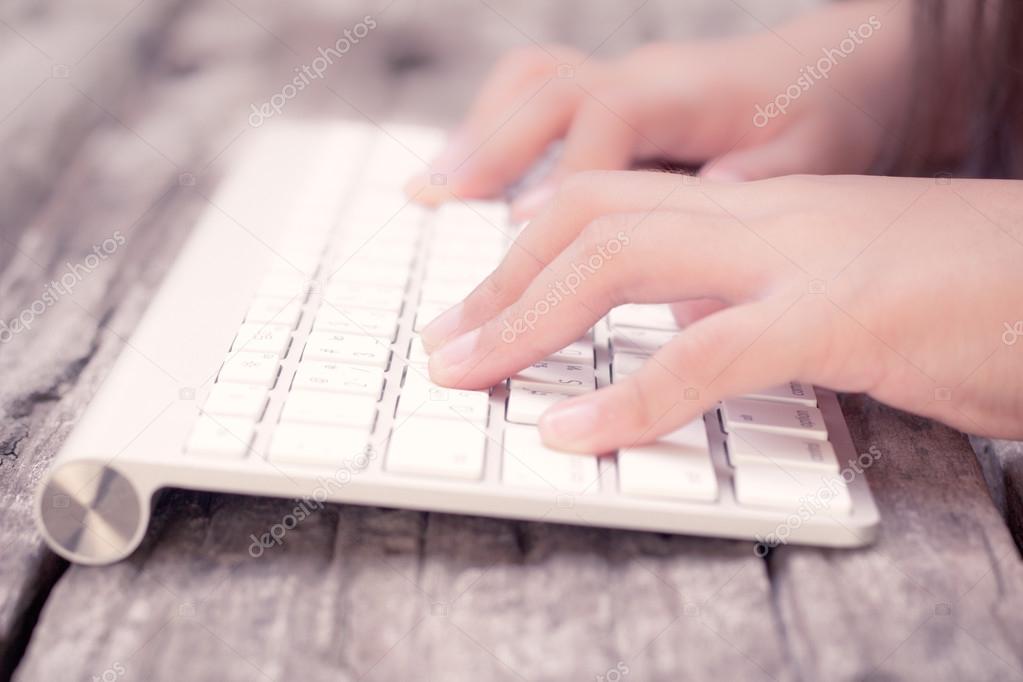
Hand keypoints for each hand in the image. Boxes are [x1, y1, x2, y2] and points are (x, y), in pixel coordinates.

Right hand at [405, 0, 911, 219]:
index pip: (604, 122)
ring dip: (478, 137)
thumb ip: (764, 186)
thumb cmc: (837, 111)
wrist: (854, 66)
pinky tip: (476, 178)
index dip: (562, 182)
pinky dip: (497, 134)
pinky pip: (541, 99)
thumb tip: (704, 222)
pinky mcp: (621, 100)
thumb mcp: (822, 154)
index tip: (525, 244)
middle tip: (436, 212)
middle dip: (486, 157)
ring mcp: (628, 82)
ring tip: (431, 193)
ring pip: (531, 87)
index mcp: (690, 90)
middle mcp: (645, 77)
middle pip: (544, 99)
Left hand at [421, 172, 1022, 450]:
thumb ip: (757, 307)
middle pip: (593, 216)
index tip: (479, 307)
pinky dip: (631, 398)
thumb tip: (686, 334)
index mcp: (763, 213)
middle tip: (444, 345)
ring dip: (527, 320)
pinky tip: (571, 434)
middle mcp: (768, 218)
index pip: (615, 204)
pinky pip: (710, 354)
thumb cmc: (979, 299)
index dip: (530, 250)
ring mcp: (804, 257)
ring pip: (624, 261)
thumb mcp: (840, 299)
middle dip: (501, 280)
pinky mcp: (846, 315)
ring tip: (465, 374)